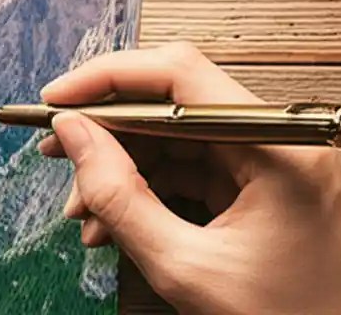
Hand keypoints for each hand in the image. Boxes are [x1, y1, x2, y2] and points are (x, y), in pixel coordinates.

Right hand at [39, 42, 340, 314]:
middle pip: (173, 104)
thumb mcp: (187, 266)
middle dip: (108, 133)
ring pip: (176, 139)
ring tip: (85, 210)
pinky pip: (194, 168)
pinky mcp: (267, 185)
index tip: (57, 98)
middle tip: (57, 152)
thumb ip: (120, 196)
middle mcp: (283, 138)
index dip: (107, 79)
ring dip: (124, 169)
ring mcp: (278, 161)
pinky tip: (115, 221)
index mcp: (280, 144)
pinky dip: (151, 190)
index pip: (179, 75)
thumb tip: (74, 134)